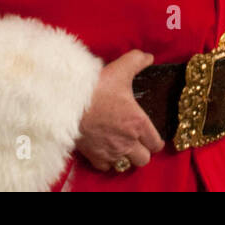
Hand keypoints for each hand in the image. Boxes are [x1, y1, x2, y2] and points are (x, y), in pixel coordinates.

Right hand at [76, 50, 163, 172]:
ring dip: (124, 156)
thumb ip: (137, 61)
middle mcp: (127, 141)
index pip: (156, 144)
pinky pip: (106, 167)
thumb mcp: (120, 68)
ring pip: (125, 165)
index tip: (150, 136)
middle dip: (142, 151)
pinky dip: (106, 160)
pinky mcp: (94, 156)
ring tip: (119, 144)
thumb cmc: (96, 87)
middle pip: (144, 159)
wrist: (67, 103)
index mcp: (138, 123)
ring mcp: (111, 151)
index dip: (155, 140)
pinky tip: (104, 148)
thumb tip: (149, 57)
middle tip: (135, 140)